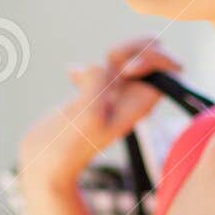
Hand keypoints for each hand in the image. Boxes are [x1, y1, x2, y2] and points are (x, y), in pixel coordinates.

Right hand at [17, 38, 182, 188]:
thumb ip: (98, 87)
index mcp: (141, 104)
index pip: (168, 70)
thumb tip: (99, 66)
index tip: (127, 70)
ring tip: (90, 70)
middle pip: (154, 57)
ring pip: (129, 59)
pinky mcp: (92, 97)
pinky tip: (71, 75)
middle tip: (111, 62)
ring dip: (113, 54)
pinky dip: (88, 67)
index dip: (153, 59)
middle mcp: (132, 100)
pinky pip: (101, 70)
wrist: (45, 165)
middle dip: (134, 49)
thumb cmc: (68, 147)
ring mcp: (112, 97)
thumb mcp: (87, 116)